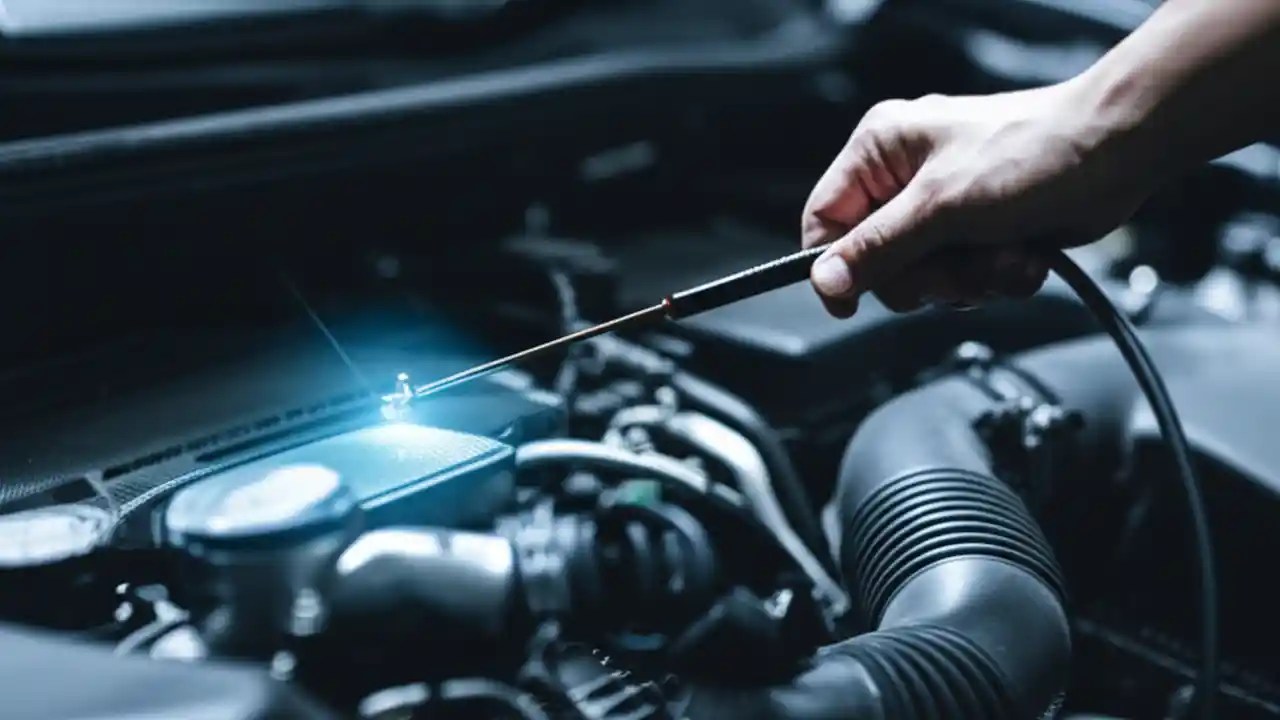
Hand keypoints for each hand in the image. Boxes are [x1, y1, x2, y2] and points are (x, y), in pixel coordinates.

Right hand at [801, 81, 1154, 316]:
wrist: (1118, 151)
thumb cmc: (1034, 153)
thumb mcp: (941, 207)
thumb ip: (877, 248)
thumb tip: (826, 281)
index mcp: (881, 151)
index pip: (825, 219)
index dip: (834, 266)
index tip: (850, 304)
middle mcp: (906, 178)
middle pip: (877, 262)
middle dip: (927, 276)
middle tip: (958, 263)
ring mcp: (944, 208)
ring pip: (925, 279)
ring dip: (969, 279)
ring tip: (1004, 251)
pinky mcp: (979, 232)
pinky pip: (964, 281)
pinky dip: (996, 277)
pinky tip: (1023, 254)